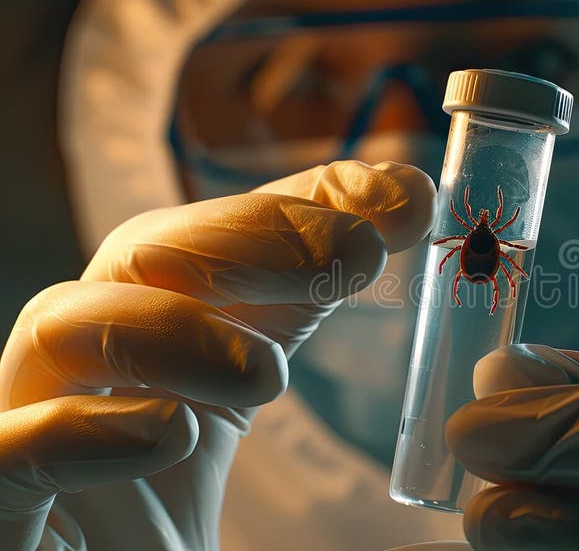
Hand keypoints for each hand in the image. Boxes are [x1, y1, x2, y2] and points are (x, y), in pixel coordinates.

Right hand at [0, 161, 434, 549]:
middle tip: (354, 252)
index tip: (404, 197)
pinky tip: (168, 431)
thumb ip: (296, 312)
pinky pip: (4, 448)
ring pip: (61, 331)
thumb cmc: (180, 516)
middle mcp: (90, 361)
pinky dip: (80, 428)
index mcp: (158, 332)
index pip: (218, 234)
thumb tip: (399, 208)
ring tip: (267, 373)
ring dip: (175, 328)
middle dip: (252, 236)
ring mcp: (29, 423)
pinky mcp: (0, 505)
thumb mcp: (245, 393)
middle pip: (141, 257)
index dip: (304, 200)